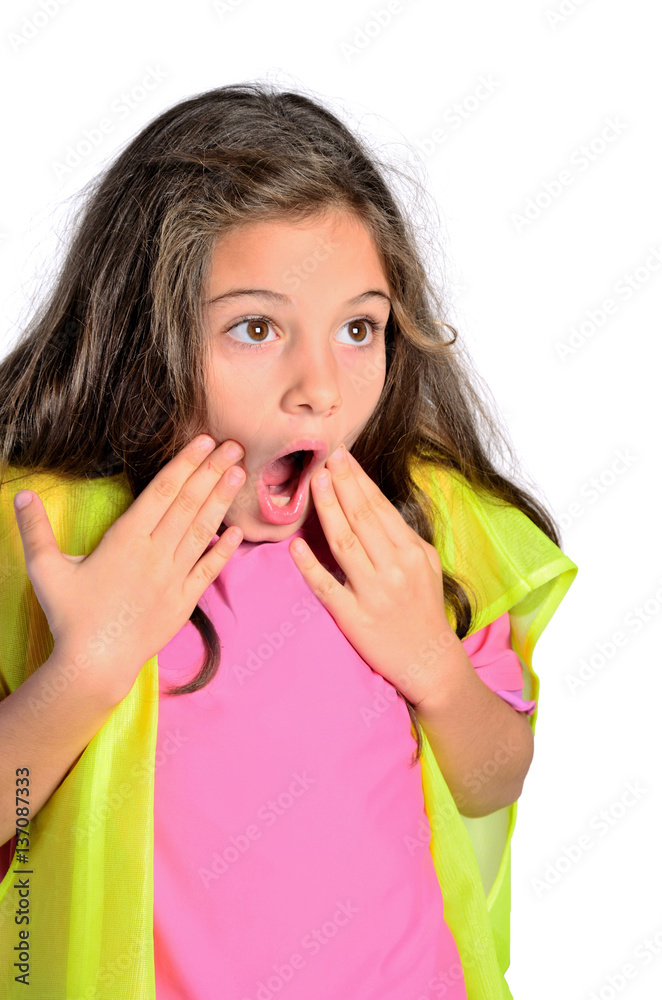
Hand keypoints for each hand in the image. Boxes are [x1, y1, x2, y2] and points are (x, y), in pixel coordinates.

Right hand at [12, 436, 246, 702]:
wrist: (95, 665)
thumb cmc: (69, 617)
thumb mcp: (46, 569)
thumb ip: (35, 530)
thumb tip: (22, 494)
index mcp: (125, 540)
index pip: (162, 492)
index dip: (185, 464)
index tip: (204, 442)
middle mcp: (154, 553)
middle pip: (188, 504)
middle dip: (212, 471)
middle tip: (235, 445)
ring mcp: (173, 577)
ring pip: (201, 531)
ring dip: (222, 500)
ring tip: (239, 473)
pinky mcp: (184, 601)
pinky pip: (208, 570)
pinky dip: (224, 550)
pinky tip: (237, 531)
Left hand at [289, 444, 455, 704]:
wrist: (430, 660)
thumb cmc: (424, 608)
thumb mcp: (427, 565)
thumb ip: (402, 535)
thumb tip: (373, 503)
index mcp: (412, 552)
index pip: (380, 508)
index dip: (359, 480)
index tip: (342, 456)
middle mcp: (395, 568)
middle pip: (362, 518)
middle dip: (342, 483)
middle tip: (326, 457)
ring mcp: (374, 593)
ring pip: (344, 543)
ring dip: (327, 509)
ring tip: (313, 482)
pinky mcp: (354, 618)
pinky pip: (327, 587)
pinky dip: (310, 565)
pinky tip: (296, 545)